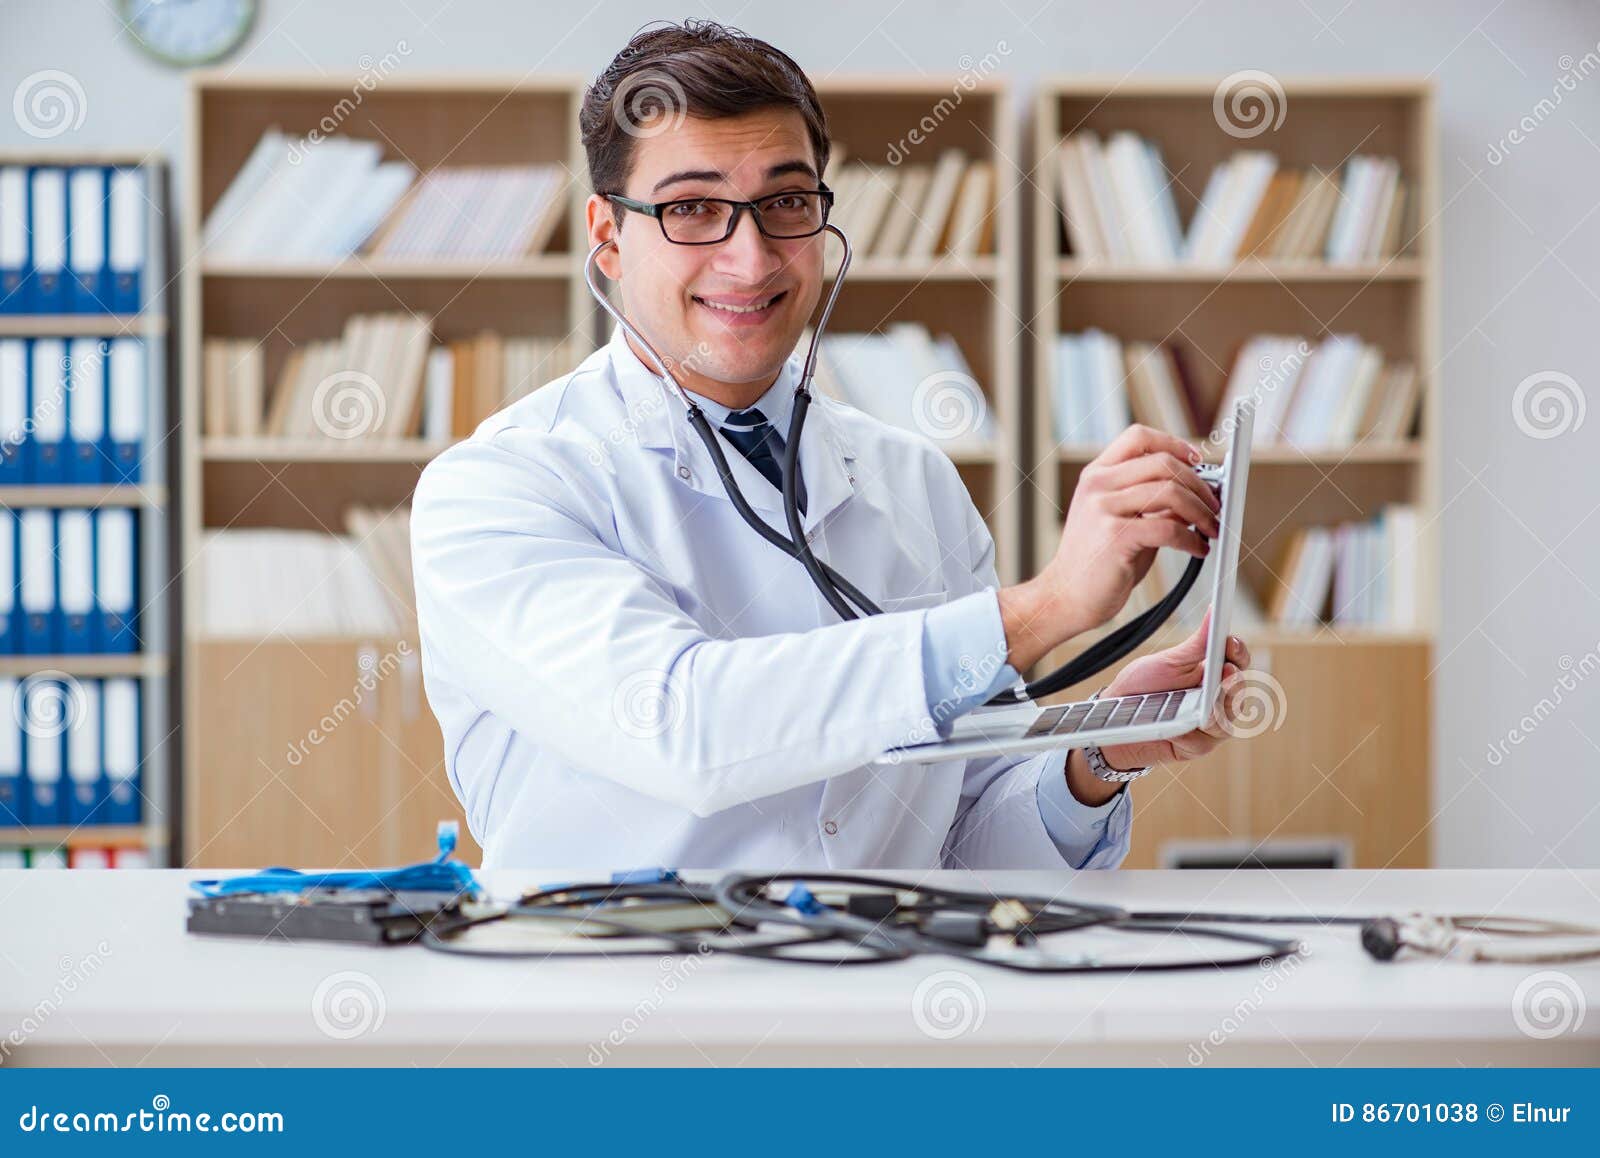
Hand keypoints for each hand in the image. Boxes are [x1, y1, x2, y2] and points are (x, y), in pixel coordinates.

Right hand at [999, 426, 1218, 670]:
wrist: (1066, 595)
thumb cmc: (1098, 561)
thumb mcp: (1122, 519)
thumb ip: (1153, 501)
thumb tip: (1198, 491)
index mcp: (1097, 475)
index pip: (1139, 438)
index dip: (1174, 444)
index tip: (1196, 460)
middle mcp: (1097, 485)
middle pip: (1163, 463)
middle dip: (1199, 483)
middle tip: (1214, 504)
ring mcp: (1103, 508)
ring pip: (1171, 493)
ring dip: (1202, 512)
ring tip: (1211, 528)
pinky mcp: (1115, 536)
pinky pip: (1169, 528)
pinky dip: (1192, 540)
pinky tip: (1198, 549)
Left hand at [1097, 611, 1252, 770]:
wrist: (1115, 718)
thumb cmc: (1142, 687)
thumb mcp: (1169, 662)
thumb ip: (1197, 643)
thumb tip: (1214, 612)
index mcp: (1213, 674)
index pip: (1237, 662)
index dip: (1238, 653)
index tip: (1230, 643)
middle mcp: (1217, 700)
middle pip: (1238, 693)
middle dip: (1234, 683)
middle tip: (1226, 671)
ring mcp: (1210, 725)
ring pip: (1226, 720)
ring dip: (1216, 709)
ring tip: (1207, 699)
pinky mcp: (1197, 746)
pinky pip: (1203, 741)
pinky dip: (1190, 732)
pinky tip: (1178, 728)